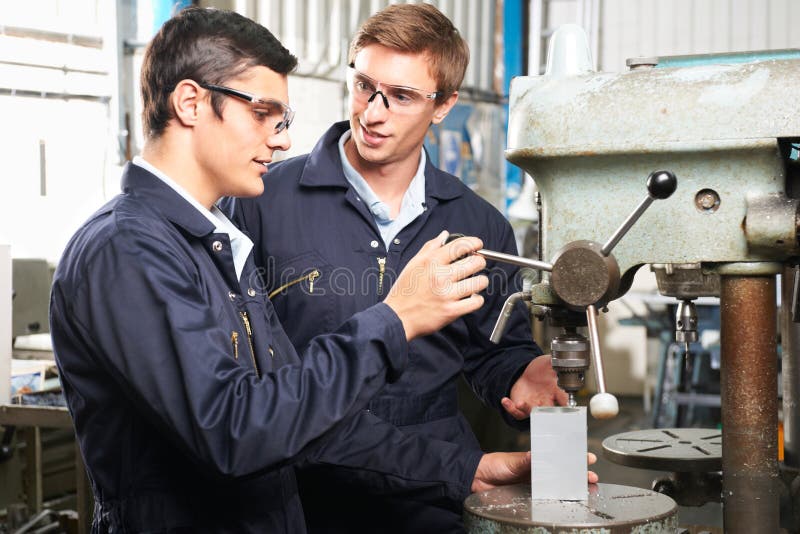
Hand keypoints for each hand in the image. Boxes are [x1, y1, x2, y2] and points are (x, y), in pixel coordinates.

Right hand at [385, 231, 487, 340]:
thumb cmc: (404, 291)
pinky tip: (470, 297)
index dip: (474, 243)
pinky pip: (476, 302)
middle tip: (476, 265)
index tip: (477, 245)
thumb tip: (444, 235)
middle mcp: (440, 276)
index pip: (460, 246)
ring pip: (479, 282)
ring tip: (474, 282)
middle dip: (479, 262)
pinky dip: (476, 299)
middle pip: (475, 262)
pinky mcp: (451, 311)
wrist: (397, 317)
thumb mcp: (413, 264)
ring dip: (480, 281)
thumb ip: (430, 247)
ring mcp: (447, 294)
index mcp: (431, 262)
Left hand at [471, 452, 597, 492]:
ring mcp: (534, 484)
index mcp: (536, 458)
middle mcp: (538, 471)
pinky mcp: (529, 495)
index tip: (586, 457)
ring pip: (558, 485)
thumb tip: (536, 454)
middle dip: (578, 473)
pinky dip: (558, 497)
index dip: (573, 457)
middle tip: (592, 476)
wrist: (479, 478)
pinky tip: (567, 498)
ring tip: (586, 487)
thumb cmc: (495, 464)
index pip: (559, 457)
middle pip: (563, 472)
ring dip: (572, 486)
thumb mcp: (513, 460)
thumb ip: (525, 459)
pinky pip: (546, 496)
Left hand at [501, 356, 568, 419]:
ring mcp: (532, 404)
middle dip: (544, 413)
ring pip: (530, 413)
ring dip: (525, 409)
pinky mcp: (520, 404)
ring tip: (520, 403)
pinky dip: (510, 408)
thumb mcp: (550, 363)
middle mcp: (544, 401)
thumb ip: (557, 365)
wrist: (527, 371)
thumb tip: (564, 364)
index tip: (563, 405)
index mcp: (555, 393)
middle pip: (547, 412)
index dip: (564, 405)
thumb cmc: (542, 369)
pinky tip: (505, 400)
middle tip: (541, 408)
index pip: (563, 402)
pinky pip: (516, 412)